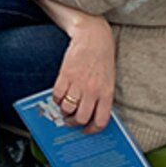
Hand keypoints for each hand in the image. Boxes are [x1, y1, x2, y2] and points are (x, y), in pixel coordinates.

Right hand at [52, 14, 115, 130]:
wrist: (93, 36)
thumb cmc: (102, 57)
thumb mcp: (108, 79)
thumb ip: (102, 96)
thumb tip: (92, 113)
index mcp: (106, 92)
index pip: (101, 120)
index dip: (92, 130)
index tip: (86, 130)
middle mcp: (93, 90)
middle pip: (81, 118)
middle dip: (74, 122)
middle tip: (71, 120)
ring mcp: (78, 83)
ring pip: (67, 109)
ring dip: (64, 111)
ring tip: (65, 107)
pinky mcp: (65, 75)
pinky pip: (57, 95)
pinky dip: (57, 99)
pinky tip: (60, 95)